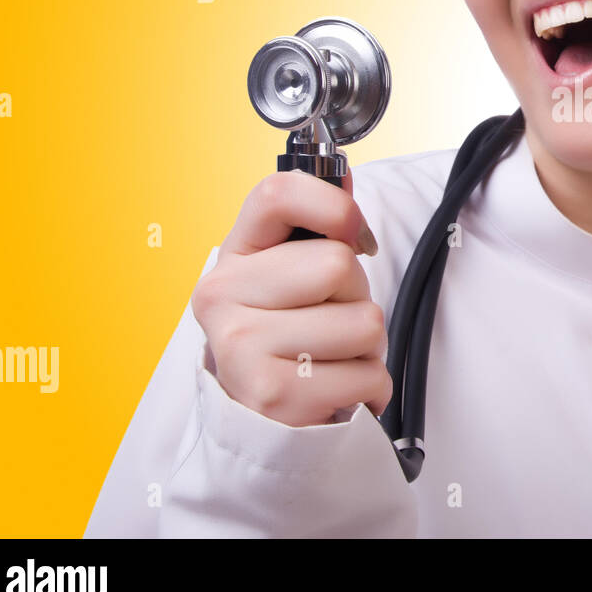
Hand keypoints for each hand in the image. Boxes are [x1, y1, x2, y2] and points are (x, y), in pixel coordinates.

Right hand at [191, 168, 391, 426]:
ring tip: (331, 357)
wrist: (258, 419)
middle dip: (356, 295)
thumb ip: (317, 224)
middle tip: (331, 319)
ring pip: (363, 322)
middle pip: (338, 265)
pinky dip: (370, 384)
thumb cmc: (286, 335)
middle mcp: (222, 297)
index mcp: (232, 256)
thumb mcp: (290, 274)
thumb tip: (343, 172)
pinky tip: (335, 388)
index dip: (333, 205)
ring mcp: (242, 349)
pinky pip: (368, 374)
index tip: (354, 234)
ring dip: (367, 346)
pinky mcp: (274, 397)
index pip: (278, 194)